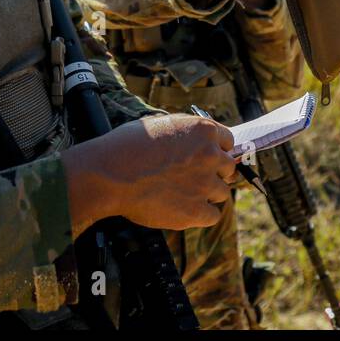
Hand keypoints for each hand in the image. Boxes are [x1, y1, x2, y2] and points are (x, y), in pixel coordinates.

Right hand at [62, 114, 236, 236]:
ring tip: (184, 195)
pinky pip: (213, 215)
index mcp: (203, 130)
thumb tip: (193, 142)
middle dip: (214, 173)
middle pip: (228, 168)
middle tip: (195, 179)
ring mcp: (205, 184)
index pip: (228, 141)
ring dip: (207, 194)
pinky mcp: (196, 211)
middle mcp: (210, 155)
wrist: (110, 174)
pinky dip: (202, 215)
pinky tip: (185, 211)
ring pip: (222, 193)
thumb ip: (185, 134)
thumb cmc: (127, 146)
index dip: (217, 151)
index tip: (209, 159)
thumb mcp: (160, 125)